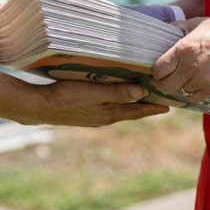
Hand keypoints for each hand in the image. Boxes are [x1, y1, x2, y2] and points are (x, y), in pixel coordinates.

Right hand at [27, 80, 169, 126]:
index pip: (137, 111)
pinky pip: (107, 107)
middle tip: (160, 102)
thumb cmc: (67, 96)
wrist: (41, 106)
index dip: (153, 108)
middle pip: (130, 111)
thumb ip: (118, 92)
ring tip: (142, 97)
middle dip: (145, 106)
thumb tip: (141, 92)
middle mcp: (104, 118)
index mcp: (109, 114)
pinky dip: (117, 102)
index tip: (169, 107)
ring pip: (119, 109)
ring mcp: (94, 117)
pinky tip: (115, 96)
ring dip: (131, 103)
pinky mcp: (85, 113)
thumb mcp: (95, 92)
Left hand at [151, 16, 209, 100]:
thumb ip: (177, 27)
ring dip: (176, 87)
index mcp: (183, 49)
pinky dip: (190, 93)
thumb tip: (164, 28)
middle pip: (166, 86)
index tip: (155, 70)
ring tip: (178, 80)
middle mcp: (190, 67)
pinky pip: (193, 98)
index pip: (158, 70)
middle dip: (161, 83)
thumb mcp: (196, 23)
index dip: (154, 72)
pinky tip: (191, 85)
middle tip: (161, 80)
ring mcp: (202, 80)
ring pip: (179, 92)